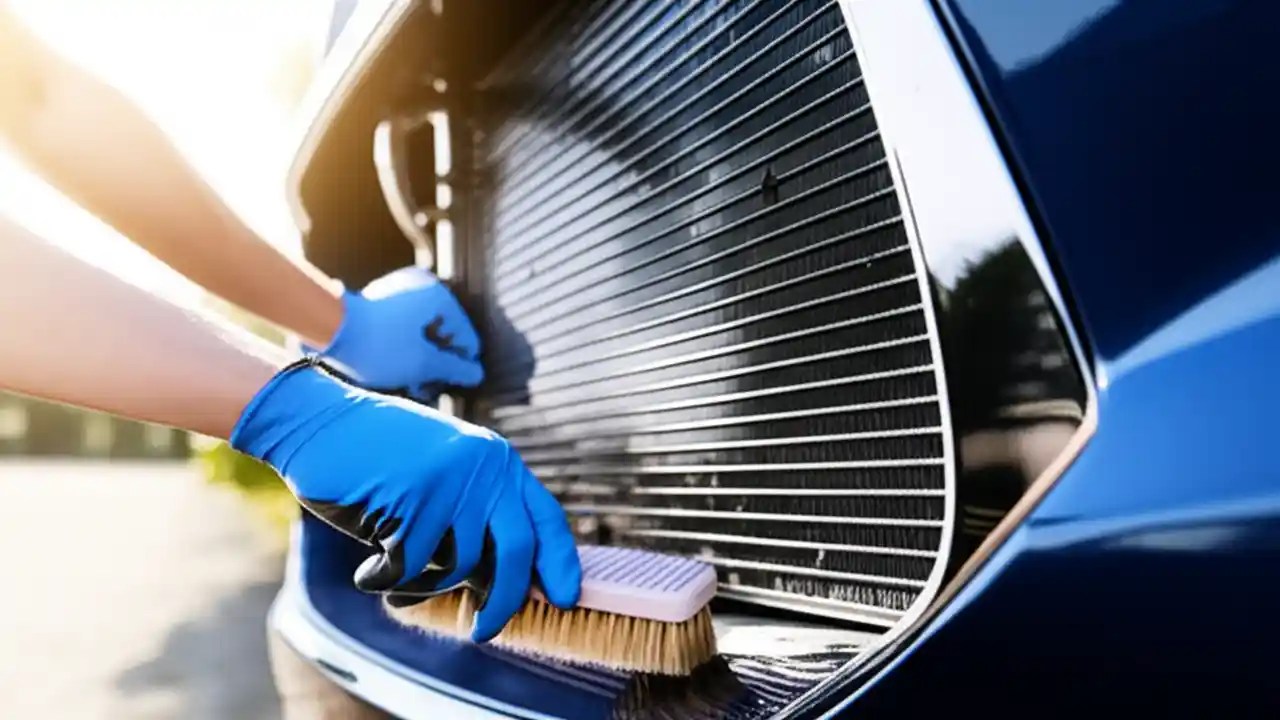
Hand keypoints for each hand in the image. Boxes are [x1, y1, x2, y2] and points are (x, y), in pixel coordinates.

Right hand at [231, 359, 581, 641]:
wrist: (318, 420)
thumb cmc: (376, 457)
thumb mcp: (442, 477)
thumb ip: (475, 516)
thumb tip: (503, 585)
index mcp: (497, 460)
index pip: (546, 517)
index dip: (560, 562)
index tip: (565, 597)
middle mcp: (483, 467)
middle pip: (516, 551)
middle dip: (504, 600)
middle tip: (484, 631)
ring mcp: (451, 481)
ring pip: (458, 565)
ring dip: (421, 587)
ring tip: (393, 581)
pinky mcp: (413, 499)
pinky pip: (410, 567)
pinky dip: (384, 580)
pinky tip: (366, 570)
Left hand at [319, 267, 483, 400]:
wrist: (326, 329)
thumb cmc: (377, 345)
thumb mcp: (423, 363)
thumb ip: (455, 369)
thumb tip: (476, 374)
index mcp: (438, 296)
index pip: (465, 337)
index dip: (460, 366)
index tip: (449, 386)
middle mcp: (421, 288)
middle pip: (443, 334)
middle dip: (438, 365)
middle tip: (428, 389)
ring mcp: (398, 293)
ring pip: (422, 334)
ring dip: (421, 361)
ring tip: (412, 385)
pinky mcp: (379, 303)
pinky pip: (404, 329)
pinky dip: (406, 350)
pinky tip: (398, 372)